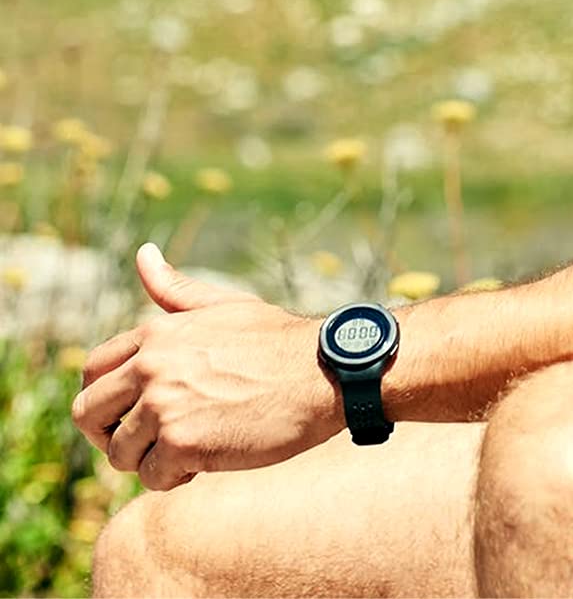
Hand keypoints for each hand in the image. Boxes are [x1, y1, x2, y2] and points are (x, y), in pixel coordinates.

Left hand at [70, 243, 342, 491]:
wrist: (325, 373)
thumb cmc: (278, 341)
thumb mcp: (225, 306)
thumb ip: (176, 290)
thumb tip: (143, 253)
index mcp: (157, 332)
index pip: (92, 371)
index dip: (105, 398)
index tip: (132, 411)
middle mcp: (151, 365)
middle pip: (87, 413)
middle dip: (111, 434)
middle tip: (150, 440)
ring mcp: (163, 404)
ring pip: (117, 452)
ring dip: (148, 459)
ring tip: (189, 448)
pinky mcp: (181, 442)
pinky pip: (151, 477)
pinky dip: (174, 478)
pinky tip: (207, 460)